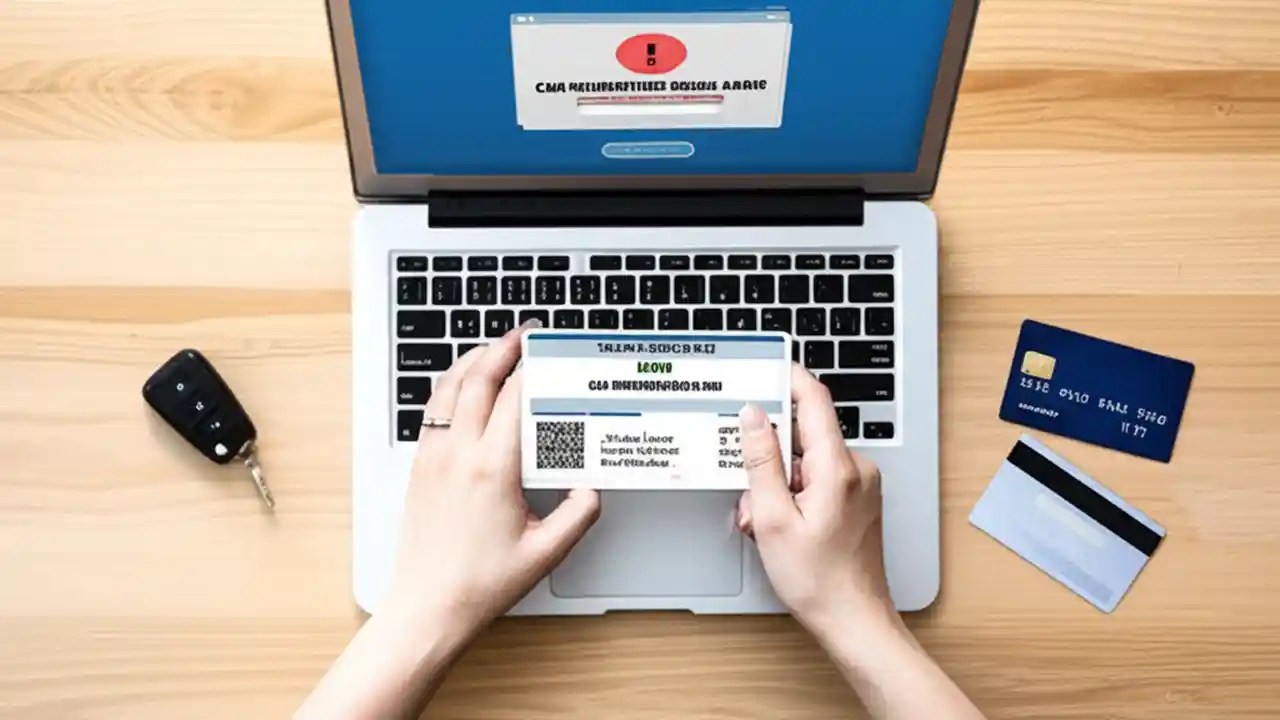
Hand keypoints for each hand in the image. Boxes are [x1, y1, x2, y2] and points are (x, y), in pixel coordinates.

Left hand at [384, 321, 600, 636]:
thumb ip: (579, 514)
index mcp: (493, 468)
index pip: (515, 398)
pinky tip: (463, 385)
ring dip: (472, 360)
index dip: (533, 367)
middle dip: (503, 349)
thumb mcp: (546, 553)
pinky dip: (451, 385)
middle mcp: (458, 454)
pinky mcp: (419, 467)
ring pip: (448, 387)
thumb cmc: (480, 585)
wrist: (428, 607)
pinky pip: (433, 409)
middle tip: (524, 335)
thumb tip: (592, 486)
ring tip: (494, 348)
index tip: (547, 351)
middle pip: (478, 378)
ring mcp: (433, 457)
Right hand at [735, 364, 893, 635]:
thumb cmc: (818, 581)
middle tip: (750, 492)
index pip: (814, 400)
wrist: (855, 621)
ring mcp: (859, 484)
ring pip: (805, 461)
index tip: (764, 367)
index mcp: (837, 468)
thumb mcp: (772, 518)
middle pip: (803, 434)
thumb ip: (760, 461)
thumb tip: (752, 417)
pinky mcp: (856, 499)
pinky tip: (780, 525)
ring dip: (776, 483)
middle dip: (768, 456)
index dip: (787, 378)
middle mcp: (856, 469)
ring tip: (764, 523)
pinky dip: (792, 495)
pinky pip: (817, 479)